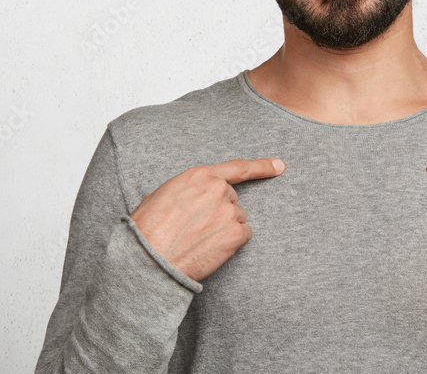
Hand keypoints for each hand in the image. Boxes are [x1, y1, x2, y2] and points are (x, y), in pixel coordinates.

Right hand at [130, 157, 284, 281]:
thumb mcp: (159, 195)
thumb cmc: (147, 230)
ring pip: (237, 218)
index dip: (262, 166)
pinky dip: (232, 242)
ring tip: (199, 239)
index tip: (279, 165)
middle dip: (219, 212)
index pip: (237, 168)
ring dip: (224, 228)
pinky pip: (244, 235)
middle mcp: (218, 190)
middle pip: (232, 200)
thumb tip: (187, 197)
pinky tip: (210, 248)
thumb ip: (185, 190)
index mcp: (199, 176)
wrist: (149, 260)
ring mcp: (229, 211)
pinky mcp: (235, 233)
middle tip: (196, 228)